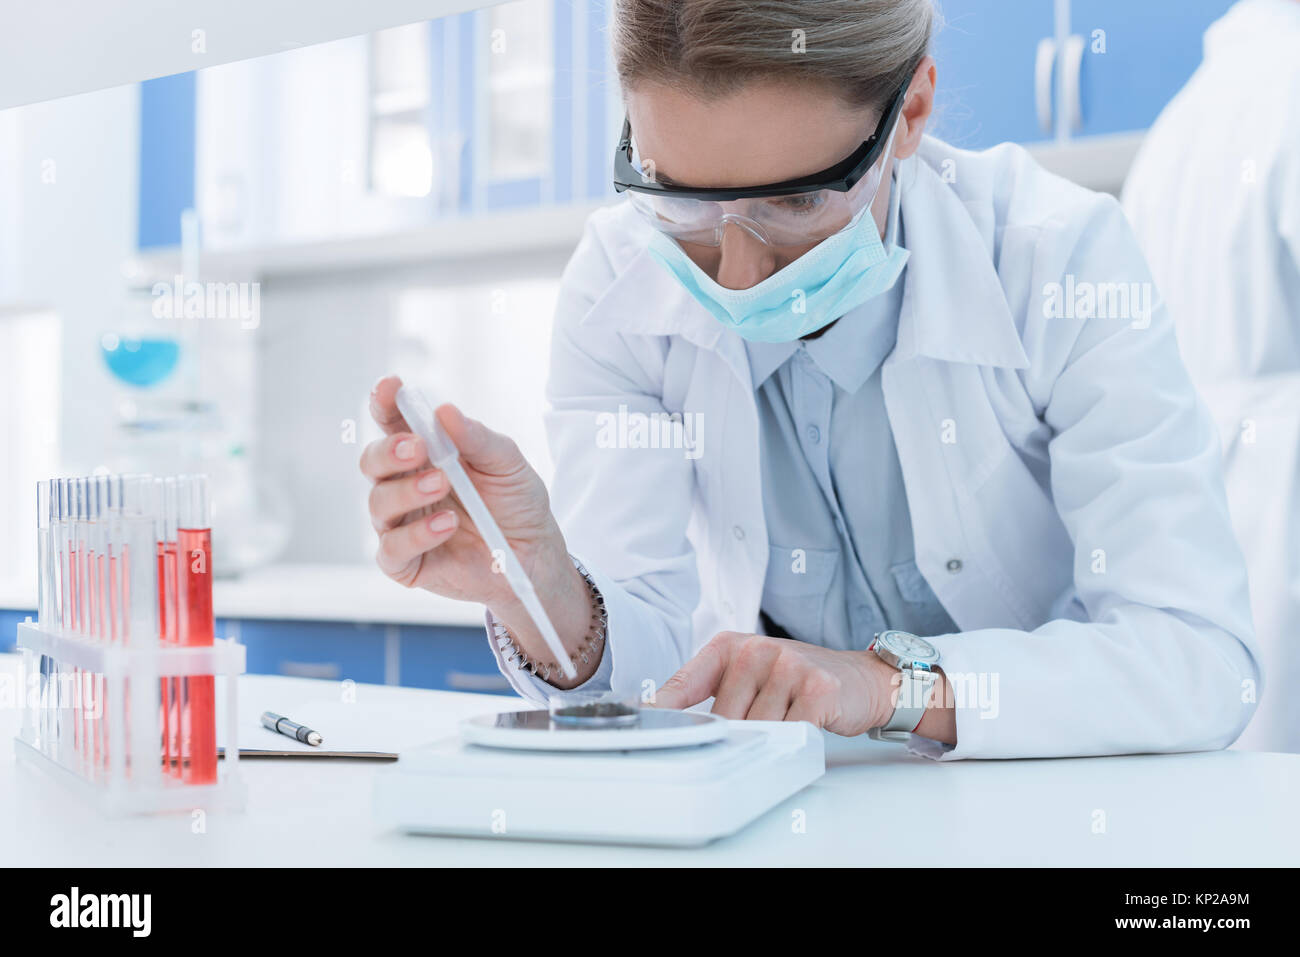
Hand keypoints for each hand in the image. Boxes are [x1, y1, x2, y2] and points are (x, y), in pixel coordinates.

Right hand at [360, 375, 595, 683]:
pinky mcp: (405, 563)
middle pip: (372, 461)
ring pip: (378, 503)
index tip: (392, 387)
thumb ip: (477, 439)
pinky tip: (447, 525)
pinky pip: (392, 549)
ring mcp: (401, 524)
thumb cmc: (516, 503)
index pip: (392, 423)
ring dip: (407, 491)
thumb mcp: (508, 464)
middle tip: (417, 448)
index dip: (385, 403)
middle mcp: (404, 486)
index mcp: (424, 454)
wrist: (534, 556)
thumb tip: (445, 411)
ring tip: (441, 485)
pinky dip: (417, 535)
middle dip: (388, 451)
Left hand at [649, 631, 898, 735]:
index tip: (640, 725)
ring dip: (771, 740)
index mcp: (731, 646)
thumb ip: (714, 692)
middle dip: (738, 735)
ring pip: (757, 731)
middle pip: (724, 719)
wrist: (864, 679)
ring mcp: (787, 667)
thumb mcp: (751, 674)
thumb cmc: (801, 681)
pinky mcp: (816, 689)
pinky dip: (796, 742)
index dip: (662, 709)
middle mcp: (756, 650)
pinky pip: (790, 734)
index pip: (685, 683)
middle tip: (762, 728)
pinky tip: (808, 726)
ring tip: (789, 722)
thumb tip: (668, 719)